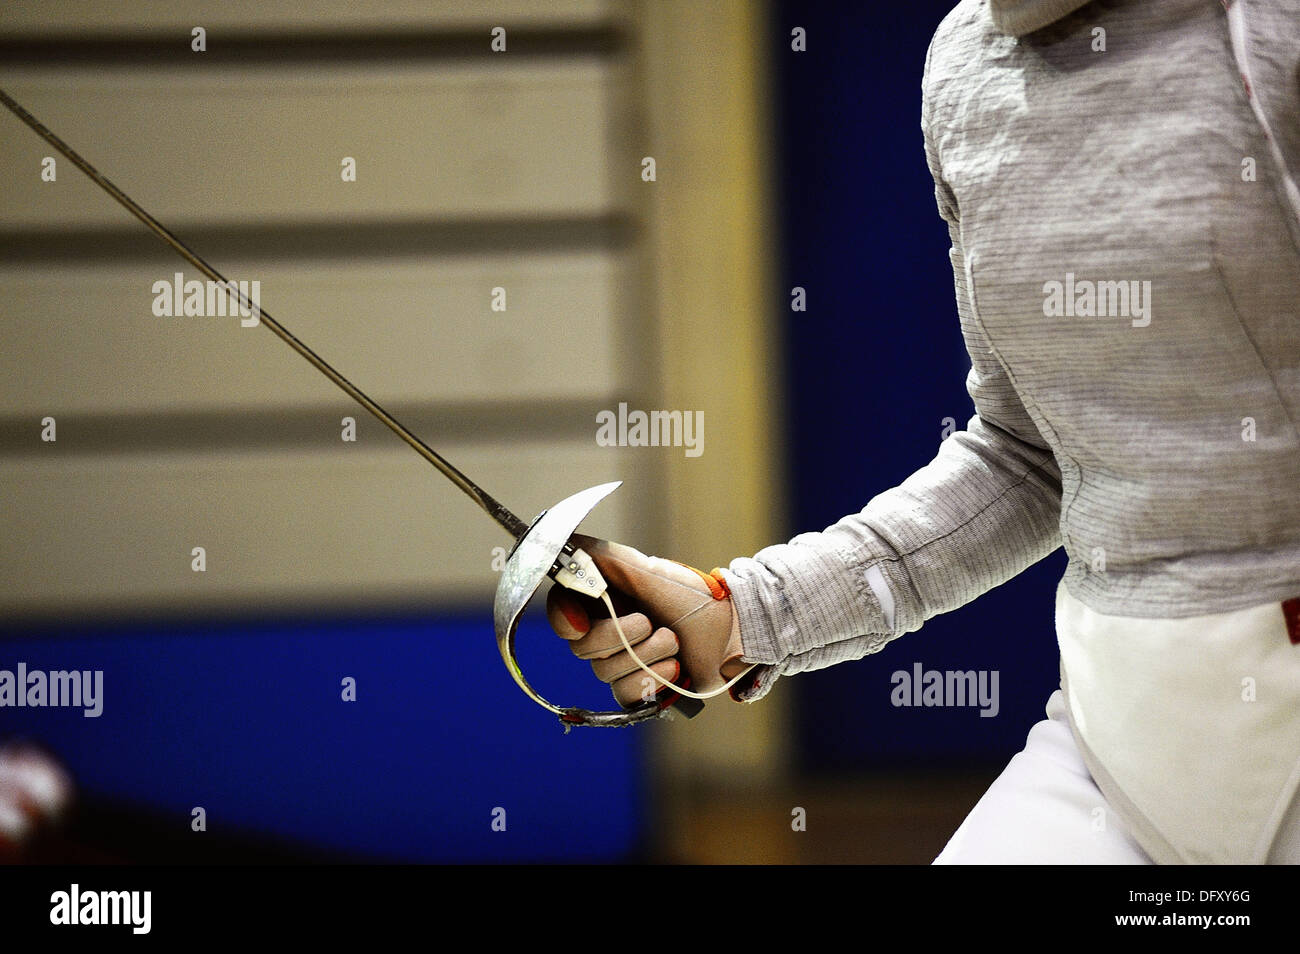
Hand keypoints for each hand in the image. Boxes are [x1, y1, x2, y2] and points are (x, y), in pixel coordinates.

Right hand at [546, 534, 749, 707]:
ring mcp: (623, 663)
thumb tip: (567, 544)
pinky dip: (652, 679)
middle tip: (650, 623)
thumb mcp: (646, 570)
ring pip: (605, 672)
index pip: (563, 612)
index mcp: (603, 601)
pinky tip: (676, 667)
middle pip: (582, 648)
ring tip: (674, 642)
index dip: (563, 619)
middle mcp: (607, 632)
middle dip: (620, 636)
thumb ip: (603, 558)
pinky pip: (625, 695)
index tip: (580, 624)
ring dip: (645, 655)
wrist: (732, 628)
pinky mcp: (640, 689)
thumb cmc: (693, 596)